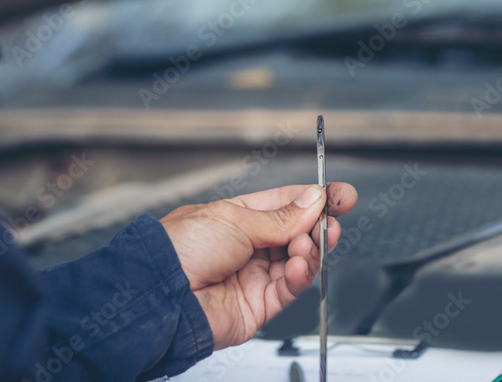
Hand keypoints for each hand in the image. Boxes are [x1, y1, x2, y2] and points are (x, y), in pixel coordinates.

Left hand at [160, 182, 357, 349]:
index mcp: (238, 218)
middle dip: (318, 226)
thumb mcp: (235, 219)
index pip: (285, 205)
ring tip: (308, 244)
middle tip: (333, 221)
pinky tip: (299, 265)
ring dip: (309, 251)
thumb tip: (313, 201)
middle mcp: (248, 246)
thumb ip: (280, 217)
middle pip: (296, 234)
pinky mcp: (258, 305)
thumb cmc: (180, 249)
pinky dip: (300, 276)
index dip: (314, 199)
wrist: (160, 294)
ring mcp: (253, 276)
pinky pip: (289, 289)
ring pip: (298, 261)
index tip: (340, 195)